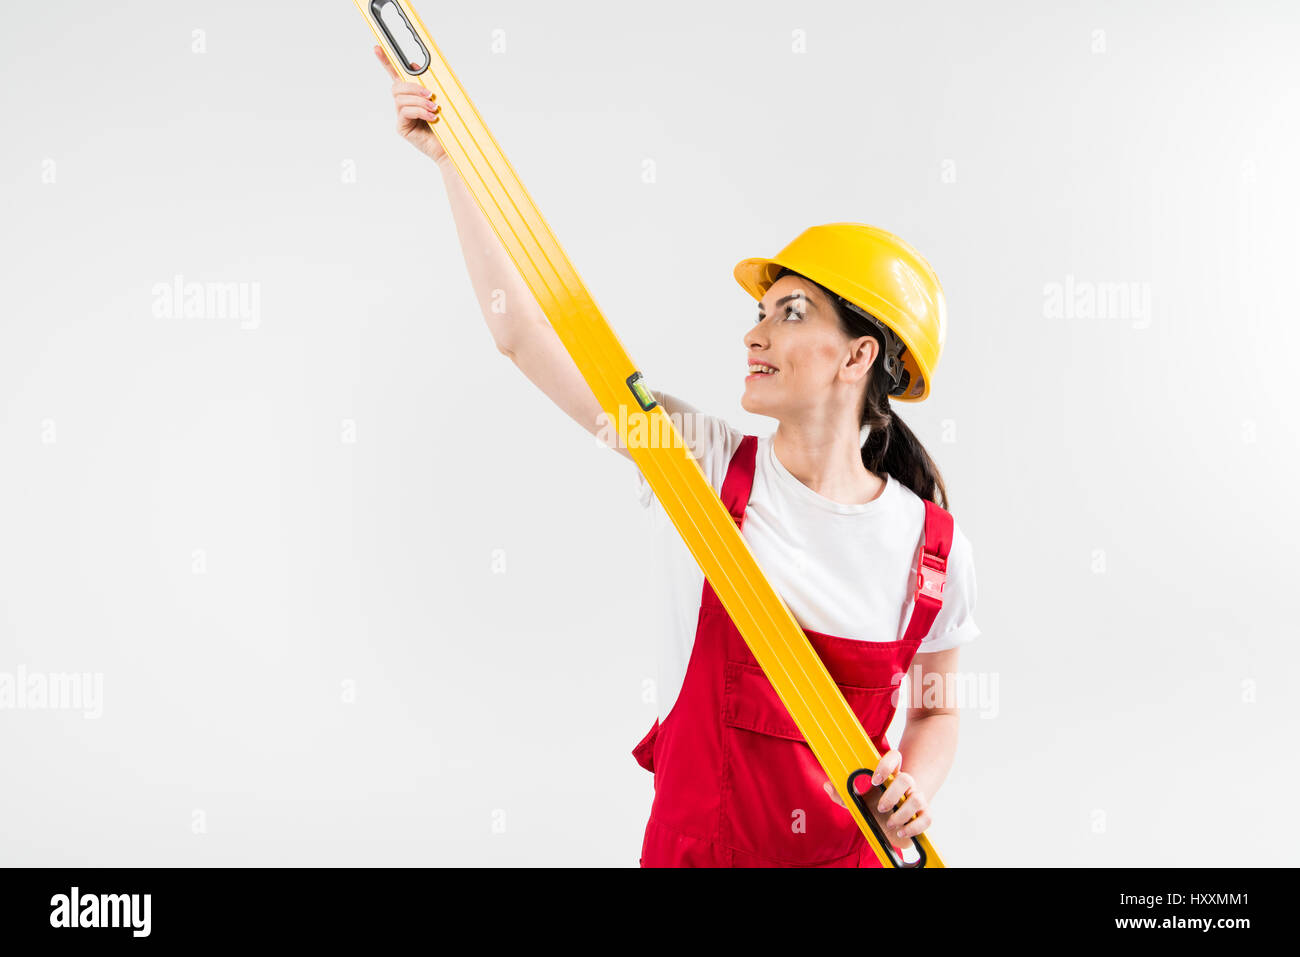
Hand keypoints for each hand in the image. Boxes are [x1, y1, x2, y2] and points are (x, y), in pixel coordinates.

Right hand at [372, 44, 444, 161]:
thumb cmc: (449, 123)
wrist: (453, 145)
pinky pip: (405, 112)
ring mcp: (403, 116)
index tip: (377, 48)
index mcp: (413, 94)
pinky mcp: (403, 127)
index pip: (396, 75)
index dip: (386, 62)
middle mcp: (405, 104)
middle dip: (412, 87)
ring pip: (401, 99)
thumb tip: (415, 66)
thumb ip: (429, 82)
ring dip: (418, 101)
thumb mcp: (442, 98)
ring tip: (434, 108)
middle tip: (430, 94)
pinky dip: (419, 111)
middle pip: (397, 86)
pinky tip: (431, 117)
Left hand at [823, 749, 931, 846]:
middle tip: (880, 807)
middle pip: (906, 779)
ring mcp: (916, 797)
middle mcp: (905, 784)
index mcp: (890, 774)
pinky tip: (901, 831)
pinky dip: (914, 827)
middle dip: (892, 795)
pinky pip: (927, 818)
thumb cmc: (875, 802)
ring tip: (890, 823)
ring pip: (917, 799)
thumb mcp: (858, 797)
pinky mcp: (924, 813)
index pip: (894, 757)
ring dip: (903, 813)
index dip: (886, 765)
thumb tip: (828, 785)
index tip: (874, 780)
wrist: (895, 814)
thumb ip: (843, 793)